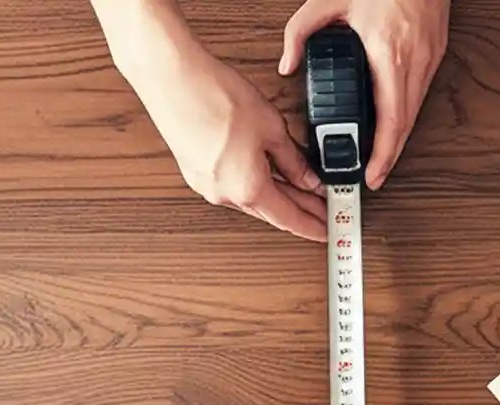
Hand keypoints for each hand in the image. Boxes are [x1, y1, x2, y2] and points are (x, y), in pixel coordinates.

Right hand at [92, 1, 326, 241]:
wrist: (171, 80)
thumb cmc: (214, 97)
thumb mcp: (272, 128)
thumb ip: (294, 160)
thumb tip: (308, 178)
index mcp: (247, 188)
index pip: (290, 219)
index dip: (312, 226)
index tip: (327, 230)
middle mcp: (224, 194)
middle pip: (272, 211)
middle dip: (301, 212)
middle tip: (324, 211)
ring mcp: (207, 185)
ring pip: (252, 199)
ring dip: (279, 197)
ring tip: (303, 191)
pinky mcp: (197, 172)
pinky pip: (234, 187)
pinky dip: (255, 184)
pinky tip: (267, 175)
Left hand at [280, 0, 449, 189]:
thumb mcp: (330, 0)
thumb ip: (301, 33)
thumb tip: (287, 63)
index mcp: (389, 54)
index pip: (390, 120)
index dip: (383, 155)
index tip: (372, 175)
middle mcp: (414, 61)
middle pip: (405, 125)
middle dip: (390, 158)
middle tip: (373, 178)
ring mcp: (429, 58)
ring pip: (415, 111)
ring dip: (399, 137)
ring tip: (380, 157)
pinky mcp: (435, 51)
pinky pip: (420, 93)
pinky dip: (406, 113)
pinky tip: (392, 120)